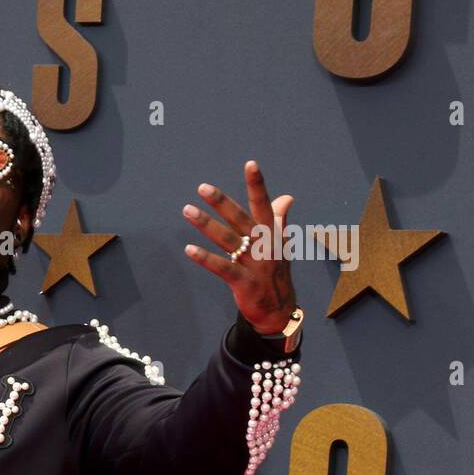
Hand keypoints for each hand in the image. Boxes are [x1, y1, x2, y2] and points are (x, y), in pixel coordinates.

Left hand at [181, 160, 296, 334]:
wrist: (280, 311)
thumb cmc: (275, 274)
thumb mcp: (280, 246)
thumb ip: (279, 220)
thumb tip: (286, 197)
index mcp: (272, 235)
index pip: (264, 205)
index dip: (257, 185)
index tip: (250, 163)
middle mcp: (265, 246)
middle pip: (241, 219)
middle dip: (221, 202)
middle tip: (202, 187)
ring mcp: (255, 265)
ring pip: (228, 240)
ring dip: (207, 224)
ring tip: (187, 210)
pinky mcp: (244, 283)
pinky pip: (223, 268)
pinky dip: (206, 258)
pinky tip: (189, 248)